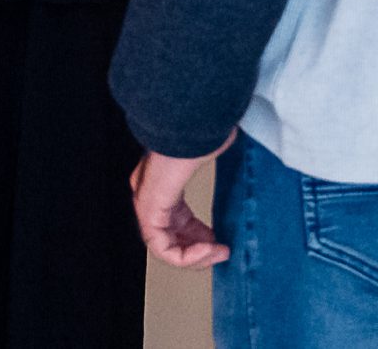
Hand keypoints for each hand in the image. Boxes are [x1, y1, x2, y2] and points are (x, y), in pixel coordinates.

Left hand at [131, 138, 231, 268]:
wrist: (185, 121)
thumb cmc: (199, 128)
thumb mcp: (210, 147)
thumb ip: (214, 157)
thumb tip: (231, 147)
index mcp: (163, 182)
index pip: (175, 220)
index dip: (197, 235)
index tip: (219, 240)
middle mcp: (150, 194)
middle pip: (170, 237)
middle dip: (198, 250)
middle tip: (221, 251)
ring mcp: (146, 203)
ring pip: (165, 247)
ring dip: (195, 257)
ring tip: (219, 253)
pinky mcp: (148, 210)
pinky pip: (162, 248)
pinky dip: (187, 256)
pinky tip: (209, 248)